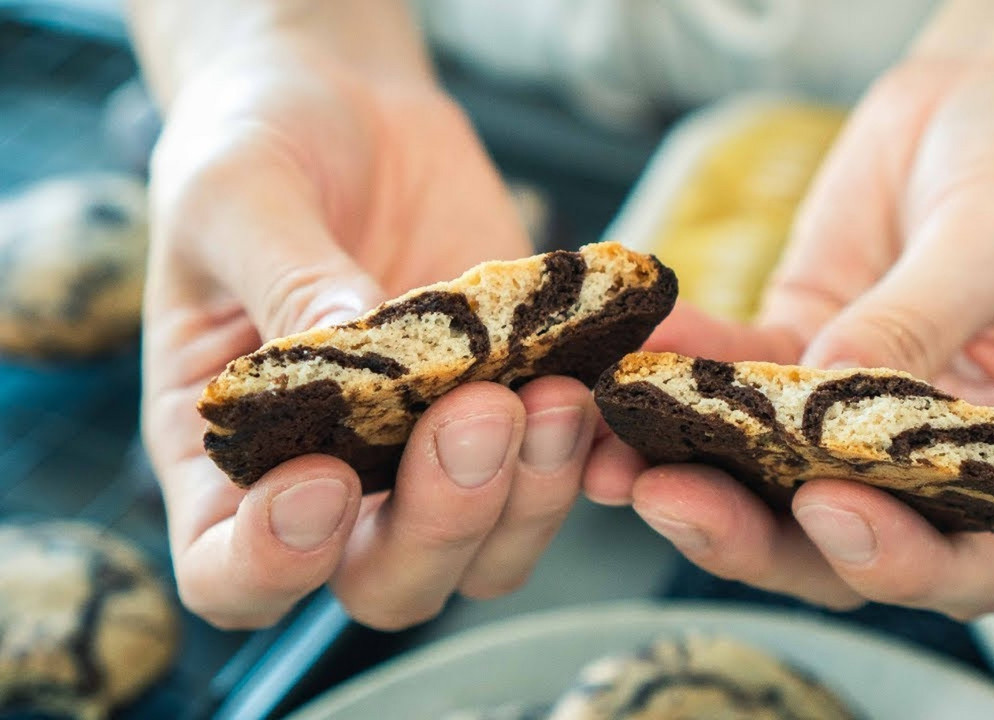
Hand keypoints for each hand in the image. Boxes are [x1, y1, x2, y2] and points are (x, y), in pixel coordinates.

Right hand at [143, 46, 596, 629]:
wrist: (350, 108)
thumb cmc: (258, 148)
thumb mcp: (237, 191)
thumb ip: (284, 274)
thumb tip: (355, 342)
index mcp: (230, 453)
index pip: (233, 574)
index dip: (277, 564)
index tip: (324, 481)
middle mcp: (335, 478)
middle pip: (387, 583)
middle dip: (442, 524)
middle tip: (478, 414)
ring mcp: (431, 452)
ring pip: (490, 551)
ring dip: (530, 495)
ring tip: (552, 393)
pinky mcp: (513, 407)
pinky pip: (560, 470)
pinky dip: (585, 446)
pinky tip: (596, 379)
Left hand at [587, 49, 993, 618]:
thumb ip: (916, 319)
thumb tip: (821, 391)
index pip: (972, 563)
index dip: (898, 562)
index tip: (827, 511)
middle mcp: (935, 461)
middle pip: (837, 541)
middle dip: (748, 533)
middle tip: (668, 496)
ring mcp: (853, 415)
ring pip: (764, 474)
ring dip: (685, 469)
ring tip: (606, 453)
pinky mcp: (794, 353)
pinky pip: (729, 374)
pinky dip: (680, 368)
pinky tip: (632, 349)